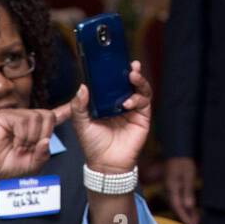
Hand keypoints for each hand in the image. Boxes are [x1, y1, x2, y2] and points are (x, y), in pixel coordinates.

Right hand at [0, 106, 66, 182]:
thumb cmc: (8, 165)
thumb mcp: (33, 164)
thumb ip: (44, 154)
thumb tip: (46, 140)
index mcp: (37, 128)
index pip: (55, 116)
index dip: (67, 109)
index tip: (78, 102)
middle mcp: (28, 118)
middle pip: (49, 116)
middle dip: (43, 135)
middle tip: (29, 148)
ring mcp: (16, 115)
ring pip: (37, 118)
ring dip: (30, 138)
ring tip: (19, 147)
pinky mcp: (5, 115)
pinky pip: (23, 121)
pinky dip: (21, 136)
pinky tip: (14, 143)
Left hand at [62, 60, 152, 174]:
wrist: (106, 163)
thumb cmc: (93, 144)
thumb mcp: (81, 123)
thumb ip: (79, 106)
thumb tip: (82, 87)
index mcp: (107, 102)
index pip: (112, 82)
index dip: (115, 71)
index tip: (114, 60)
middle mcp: (121, 103)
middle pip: (130, 83)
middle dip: (132, 72)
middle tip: (131, 65)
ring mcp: (133, 109)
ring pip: (141, 89)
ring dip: (139, 81)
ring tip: (132, 76)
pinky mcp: (142, 118)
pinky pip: (144, 103)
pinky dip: (138, 99)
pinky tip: (128, 102)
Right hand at [164, 157, 199, 223]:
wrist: (178, 150)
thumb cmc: (183, 162)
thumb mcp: (188, 176)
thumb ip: (188, 191)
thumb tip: (188, 206)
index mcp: (172, 189)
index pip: (178, 207)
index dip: (185, 217)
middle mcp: (170, 190)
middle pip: (177, 207)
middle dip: (186, 216)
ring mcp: (171, 187)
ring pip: (178, 203)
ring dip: (186, 211)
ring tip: (195, 218)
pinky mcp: (174, 184)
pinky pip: (179, 197)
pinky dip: (185, 203)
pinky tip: (191, 206)